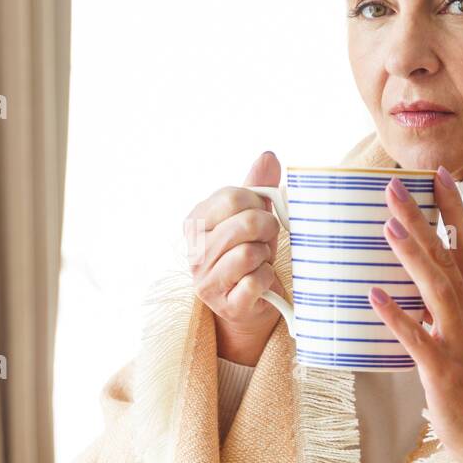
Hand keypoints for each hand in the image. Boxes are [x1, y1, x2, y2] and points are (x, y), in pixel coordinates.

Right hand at [183, 152, 285, 365]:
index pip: (231, 196)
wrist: (251, 302)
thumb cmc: (250, 252)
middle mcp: (194, 253)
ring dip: (265, 254)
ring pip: (249, 253)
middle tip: (267, 236)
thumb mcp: (252, 216)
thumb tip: (268, 156)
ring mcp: (207, 282)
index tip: (260, 212)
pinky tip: (261, 280)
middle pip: (244, 223)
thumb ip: (258, 186)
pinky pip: (256, 281)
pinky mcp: (226, 306)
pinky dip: (267, 278)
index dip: (256, 202)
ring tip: (260, 259)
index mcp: (195, 224)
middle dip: (267, 227)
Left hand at [367, 167, 462, 462]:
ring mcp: (460, 342)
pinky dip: (395, 316)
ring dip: (411, 254)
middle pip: (448, 257)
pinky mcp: (442, 370)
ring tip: (387, 224)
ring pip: (436, 288)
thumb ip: (447, 305)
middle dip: (422, 218)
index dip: (452, 210)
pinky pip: (415, 338)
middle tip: (394, 186)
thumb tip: (418, 278)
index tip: (436, 175)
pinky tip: (373, 295)